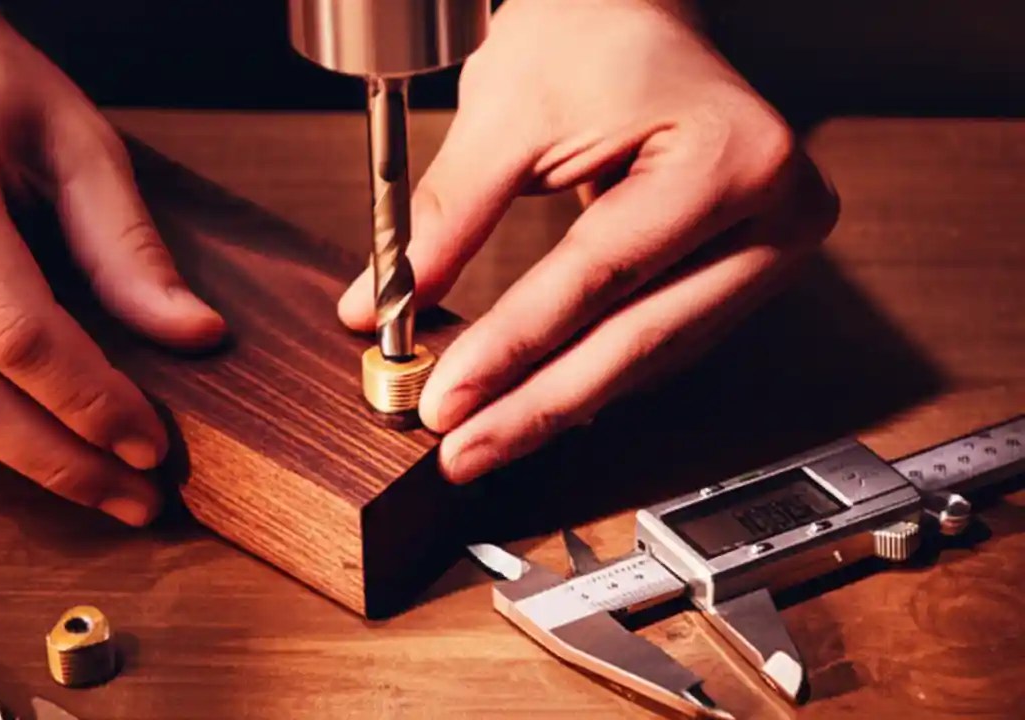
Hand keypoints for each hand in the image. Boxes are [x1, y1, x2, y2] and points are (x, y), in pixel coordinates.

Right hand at [0, 2, 225, 523]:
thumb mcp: (77, 142)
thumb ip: (130, 247)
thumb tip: (193, 336)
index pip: (12, 328)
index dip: (89, 400)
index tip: (152, 443)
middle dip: (60, 460)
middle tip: (135, 497)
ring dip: (27, 452)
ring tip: (106, 475)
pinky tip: (41, 427)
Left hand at [339, 0, 838, 482]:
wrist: (638, 12)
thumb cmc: (589, 33)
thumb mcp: (507, 112)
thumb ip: (447, 218)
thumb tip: (384, 308)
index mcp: (730, 157)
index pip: (602, 275)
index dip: (515, 346)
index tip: (447, 399)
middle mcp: (777, 212)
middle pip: (637, 337)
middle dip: (536, 403)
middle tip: (462, 450)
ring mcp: (771, 248)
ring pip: (649, 355)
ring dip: (560, 400)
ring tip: (483, 437)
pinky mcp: (743, 269)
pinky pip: (659, 341)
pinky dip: (591, 375)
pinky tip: (537, 404)